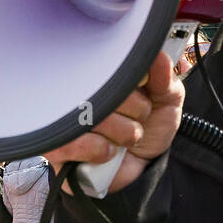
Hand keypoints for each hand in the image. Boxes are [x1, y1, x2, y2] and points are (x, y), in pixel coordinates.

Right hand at [44, 51, 184, 193]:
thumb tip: (156, 54)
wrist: (143, 168)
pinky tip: (109, 151)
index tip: (145, 89)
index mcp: (102, 73)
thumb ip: (163, 77)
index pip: (108, 62)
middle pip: (103, 88)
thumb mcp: (166, 99)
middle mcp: (77, 91)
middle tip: (140, 116)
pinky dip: (102, 149)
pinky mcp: (56, 147)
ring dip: (123, 132)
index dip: (133, 78)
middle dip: (135, 108)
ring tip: (126, 137)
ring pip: (94, 116)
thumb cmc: (150, 128)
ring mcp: (63, 118)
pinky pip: (78, 142)